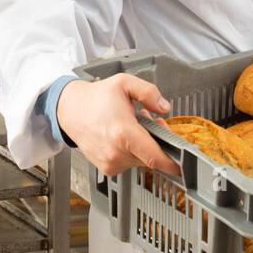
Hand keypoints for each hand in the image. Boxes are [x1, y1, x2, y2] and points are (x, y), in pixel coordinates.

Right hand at [56, 73, 180, 176]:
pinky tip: (121, 137)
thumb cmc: (96, 98)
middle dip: (155, 142)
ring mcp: (111, 162)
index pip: (155, 156)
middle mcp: (116, 151)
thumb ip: (149, 92)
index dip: (172, 163)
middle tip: (147, 123)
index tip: (182, 166)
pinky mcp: (107, 168)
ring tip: (130, 127)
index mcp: (123, 132)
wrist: (69, 110)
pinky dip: (130, 152)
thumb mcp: (124, 83)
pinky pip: (129, 163)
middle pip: (150, 156)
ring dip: (142, 146)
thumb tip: (164, 107)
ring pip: (140, 160)